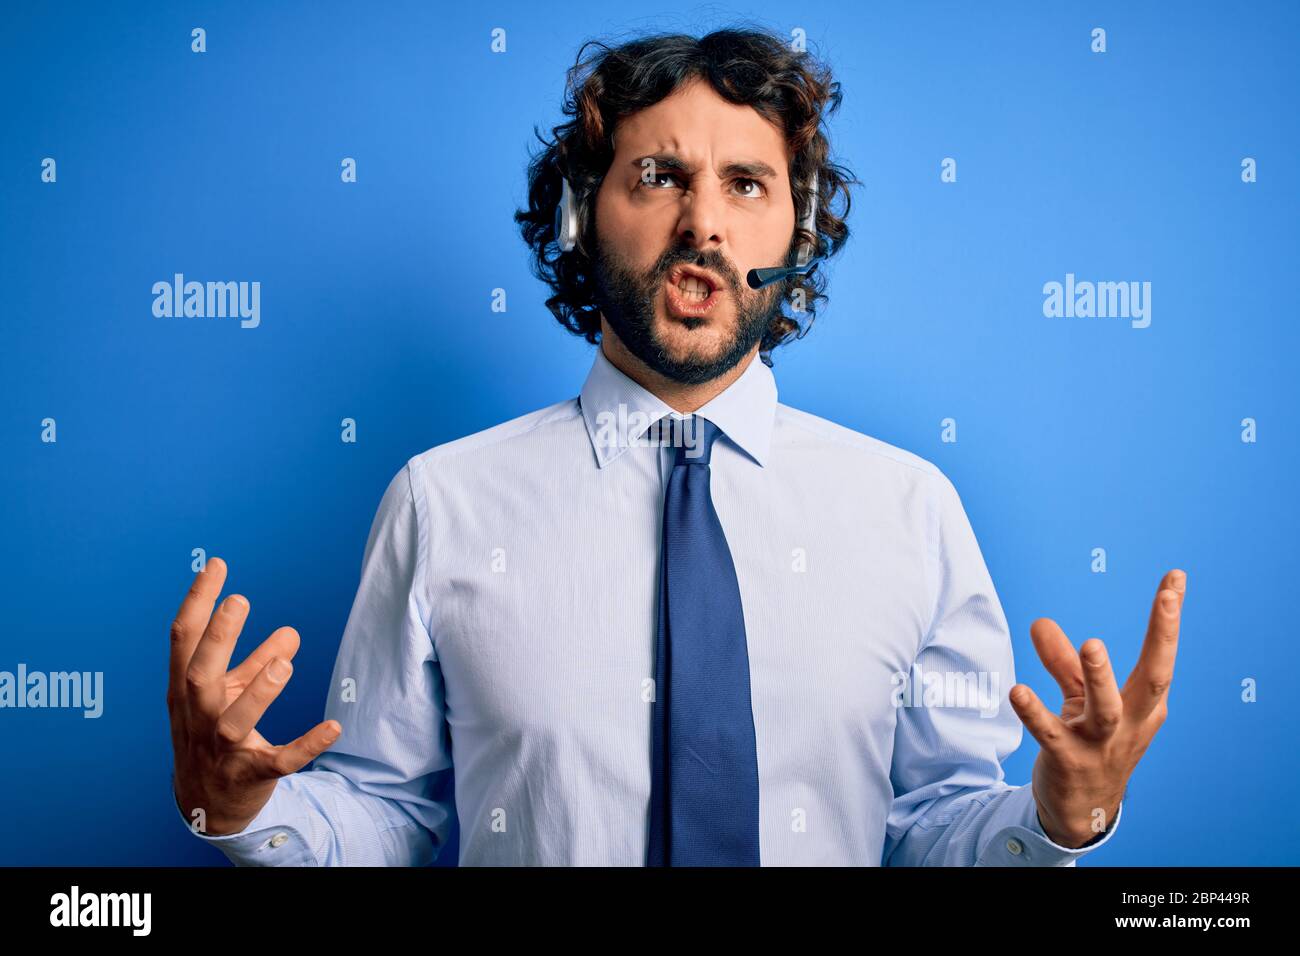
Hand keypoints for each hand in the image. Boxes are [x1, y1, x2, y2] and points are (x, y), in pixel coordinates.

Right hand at [167, 556, 341, 835]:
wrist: (206, 805)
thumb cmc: (214, 734)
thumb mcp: (229, 694)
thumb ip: (257, 662)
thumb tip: (291, 633)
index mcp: (184, 690)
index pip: (183, 640)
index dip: (197, 602)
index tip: (216, 565)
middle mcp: (197, 717)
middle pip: (198, 675)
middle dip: (217, 639)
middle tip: (240, 599)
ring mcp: (220, 749)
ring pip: (233, 720)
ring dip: (258, 691)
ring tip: (284, 664)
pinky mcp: (250, 775)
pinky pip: (279, 762)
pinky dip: (306, 745)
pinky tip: (334, 727)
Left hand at [1009, 569, 1185, 847]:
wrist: (1082, 811)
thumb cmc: (1089, 744)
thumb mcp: (1081, 700)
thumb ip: (1063, 663)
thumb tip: (1039, 622)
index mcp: (1143, 705)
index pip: (1162, 655)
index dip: (1168, 618)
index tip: (1175, 577)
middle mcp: (1131, 723)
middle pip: (1154, 679)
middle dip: (1163, 638)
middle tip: (1167, 599)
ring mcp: (1102, 745)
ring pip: (1107, 709)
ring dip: (1100, 676)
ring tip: (1091, 644)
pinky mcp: (1069, 761)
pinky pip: (1051, 735)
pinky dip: (1035, 714)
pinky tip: (1018, 692)